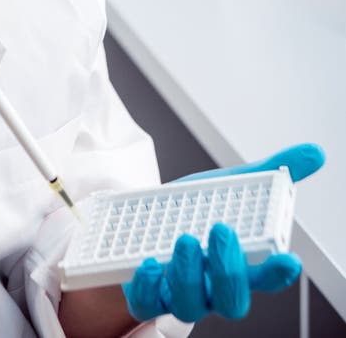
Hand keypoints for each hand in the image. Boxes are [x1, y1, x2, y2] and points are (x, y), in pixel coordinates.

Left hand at [123, 143, 324, 323]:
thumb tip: (313, 153)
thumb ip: (269, 173)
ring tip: (186, 238)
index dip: (278, 273)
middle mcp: (212, 285)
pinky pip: (148, 303)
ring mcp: (180, 293)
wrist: (145, 217)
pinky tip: (150, 262)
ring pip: (191, 305)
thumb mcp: (231, 185)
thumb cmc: (195, 209)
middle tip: (221, 230)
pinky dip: (148, 286)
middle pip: (231, 299)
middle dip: (229, 269)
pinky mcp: (148, 293)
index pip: (266, 277)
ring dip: (190, 273)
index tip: (289, 259)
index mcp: (239, 263)